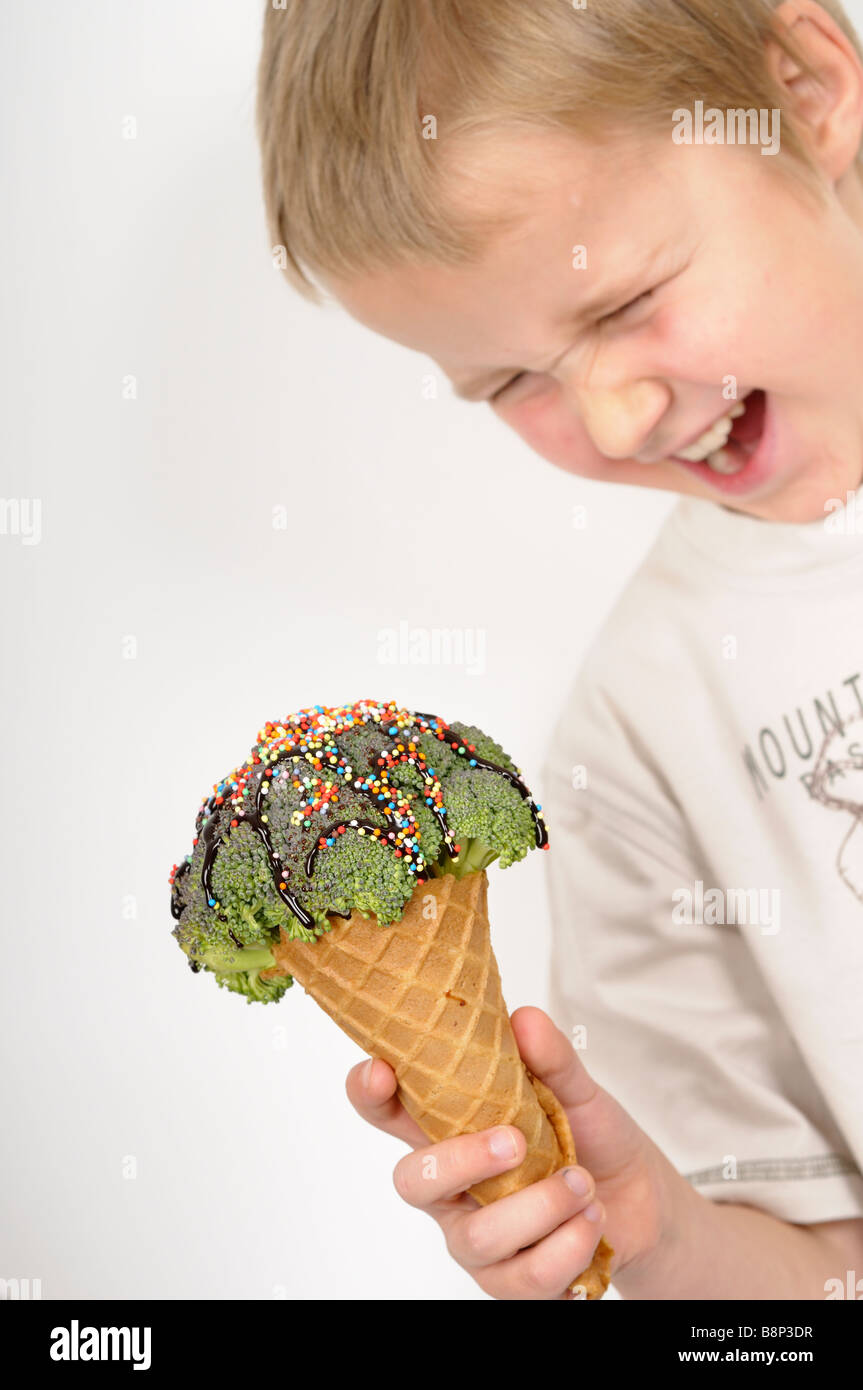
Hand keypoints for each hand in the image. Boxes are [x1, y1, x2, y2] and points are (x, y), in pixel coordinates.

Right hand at [345, 1005, 668, 1298]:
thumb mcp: (578, 1091)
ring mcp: (476, 1238)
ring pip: (478, 1236)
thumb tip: (524, 1020)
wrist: (643, 1201)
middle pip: (412, 1181)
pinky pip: (526, 1276)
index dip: (369, 1092)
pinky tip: (592, 1217)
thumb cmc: (592, 1137)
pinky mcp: (510, 1282)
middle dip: (462, 1160)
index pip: (388, 1111)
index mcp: (450, 1128)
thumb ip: (551, 1059)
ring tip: (582, 1183)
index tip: (382, 1071)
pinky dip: (569, 1242)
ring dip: (540, 1206)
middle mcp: (451, 1188)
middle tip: (516, 1142)